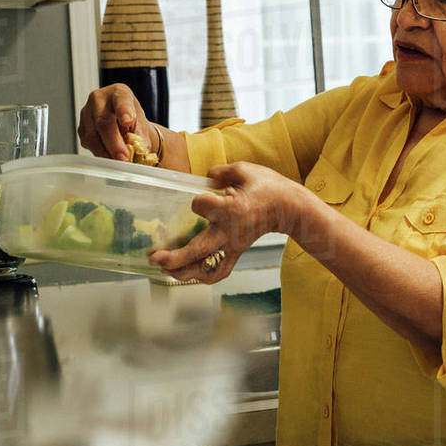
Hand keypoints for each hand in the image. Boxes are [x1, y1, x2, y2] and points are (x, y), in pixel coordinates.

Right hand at [77, 84, 154, 160]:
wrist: (123, 122)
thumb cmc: (132, 120)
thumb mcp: (142, 125)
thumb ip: (141, 137)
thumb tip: (141, 152)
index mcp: (119, 93)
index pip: (121, 100)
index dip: (124, 110)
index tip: (128, 121)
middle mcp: (99, 99)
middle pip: (103, 122)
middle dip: (114, 144)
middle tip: (124, 158)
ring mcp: (86, 113)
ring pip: (92, 136)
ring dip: (106, 152)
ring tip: (119, 162)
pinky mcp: (81, 128)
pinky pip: (88, 143)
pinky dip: (100, 153)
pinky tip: (110, 157)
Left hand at [149, 162, 311, 282]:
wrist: (290, 207)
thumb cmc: (269, 187)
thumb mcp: (245, 170)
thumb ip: (219, 172)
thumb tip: (205, 178)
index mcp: (231, 209)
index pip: (200, 206)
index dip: (197, 201)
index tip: (201, 197)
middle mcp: (229, 231)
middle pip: (198, 249)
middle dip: (175, 257)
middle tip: (154, 258)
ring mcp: (233, 245)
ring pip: (206, 266)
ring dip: (183, 271)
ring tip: (163, 269)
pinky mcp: (237, 252)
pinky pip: (220, 271)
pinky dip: (204, 276)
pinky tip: (188, 274)